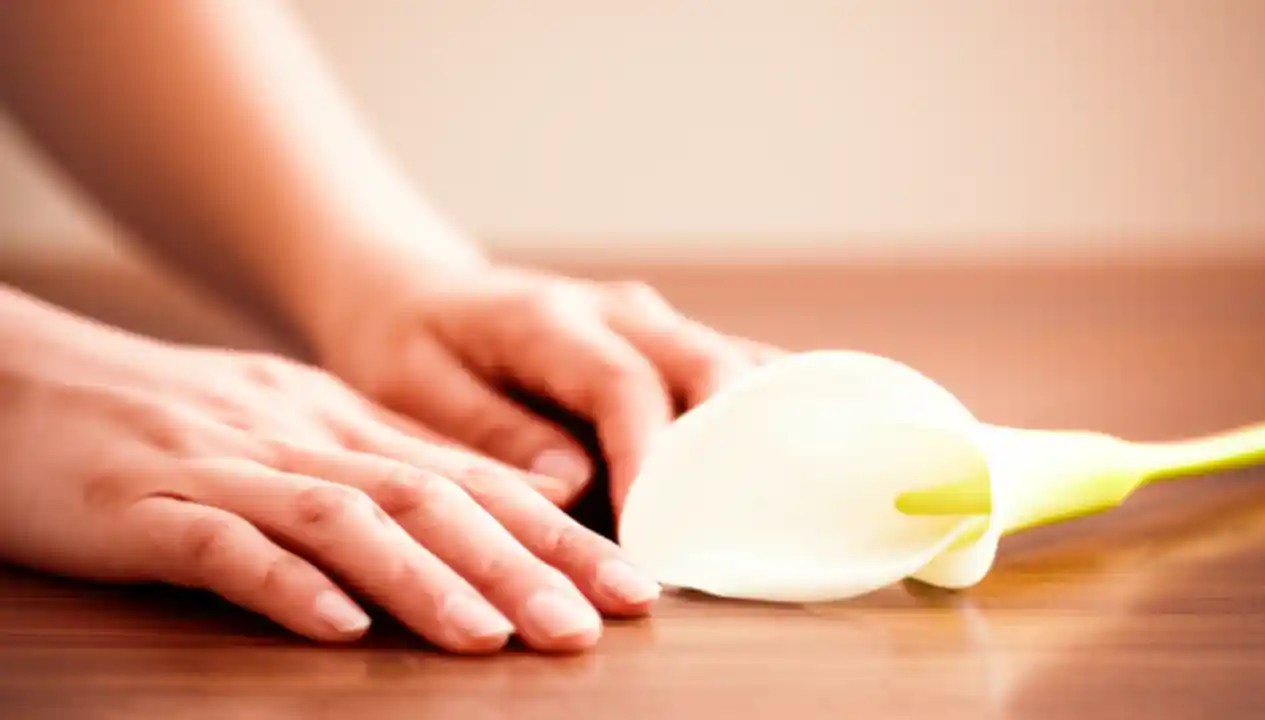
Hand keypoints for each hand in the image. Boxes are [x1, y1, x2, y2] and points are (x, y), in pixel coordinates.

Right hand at [0, 288, 658, 652]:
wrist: (25, 380)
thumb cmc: (168, 418)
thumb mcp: (291, 427)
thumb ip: (383, 463)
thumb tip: (498, 503)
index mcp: (341, 422)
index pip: (472, 478)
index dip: (556, 534)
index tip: (628, 585)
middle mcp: (300, 438)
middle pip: (430, 499)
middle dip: (521, 564)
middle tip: (593, 623)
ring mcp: (224, 470)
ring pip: (346, 520)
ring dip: (428, 581)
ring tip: (495, 636)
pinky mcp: (143, 507)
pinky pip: (225, 548)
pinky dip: (287, 587)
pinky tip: (339, 630)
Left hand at [313, 261, 781, 508]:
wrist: (421, 294)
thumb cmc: (409, 345)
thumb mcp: (410, 385)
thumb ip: (488, 430)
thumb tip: (573, 483)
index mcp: (546, 320)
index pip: (621, 383)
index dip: (651, 455)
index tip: (662, 530)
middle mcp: (615, 311)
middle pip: (702, 364)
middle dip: (729, 444)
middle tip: (738, 527)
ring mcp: (652, 322)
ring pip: (735, 363)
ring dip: (764, 426)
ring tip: (793, 497)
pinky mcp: (669, 342)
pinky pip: (736, 368)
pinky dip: (768, 409)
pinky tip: (800, 456)